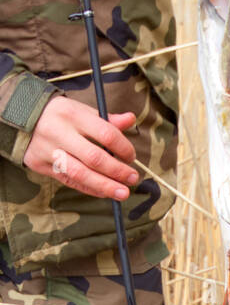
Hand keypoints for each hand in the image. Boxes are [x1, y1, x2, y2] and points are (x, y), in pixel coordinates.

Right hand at [23, 95, 138, 199]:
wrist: (20, 118)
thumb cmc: (60, 115)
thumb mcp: (81, 111)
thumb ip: (106, 119)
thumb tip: (130, 119)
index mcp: (73, 114)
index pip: (106, 134)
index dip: (123, 148)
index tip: (132, 157)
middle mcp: (60, 133)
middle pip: (95, 158)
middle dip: (118, 171)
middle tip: (133, 179)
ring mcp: (49, 151)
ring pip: (81, 174)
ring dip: (105, 186)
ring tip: (123, 193)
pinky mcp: (41, 165)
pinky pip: (69, 181)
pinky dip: (89, 188)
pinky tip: (104, 192)